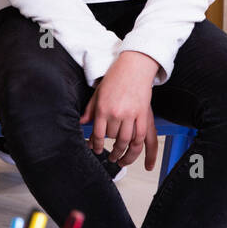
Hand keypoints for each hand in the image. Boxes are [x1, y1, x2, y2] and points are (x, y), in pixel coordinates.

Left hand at [80, 51, 159, 169]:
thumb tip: (82, 123)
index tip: (95, 149)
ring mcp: (131, 114)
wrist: (133, 67)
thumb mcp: (97, 93)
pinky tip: (134, 150)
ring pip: (128, 141)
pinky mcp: (144, 114)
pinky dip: (138, 146)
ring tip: (120, 159)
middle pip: (113, 138)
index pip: (98, 133)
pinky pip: (142, 135)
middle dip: (111, 151)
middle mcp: (117, 113)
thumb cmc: (115, 79)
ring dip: (124, 153)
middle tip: (109, 157)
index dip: (96, 144)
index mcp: (103, 108)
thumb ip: (90, 110)